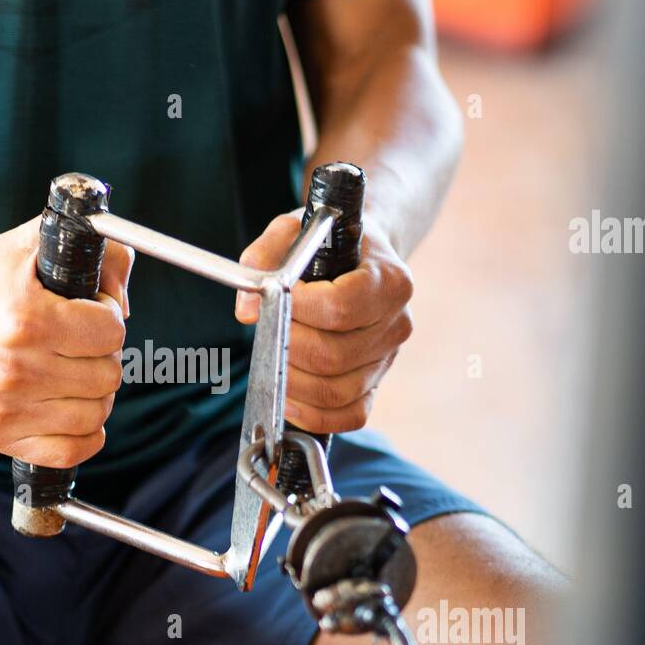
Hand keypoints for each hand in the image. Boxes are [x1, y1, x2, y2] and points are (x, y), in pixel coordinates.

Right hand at [0, 218, 132, 466]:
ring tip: (72, 370)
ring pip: (97, 414)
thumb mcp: (40, 241)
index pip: (111, 332)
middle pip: (109, 376)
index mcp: (28, 319)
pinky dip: (85, 434)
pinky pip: (71, 451)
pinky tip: (72, 408)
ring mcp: (4, 406)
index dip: (107, 316)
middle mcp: (15, 367)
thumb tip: (124, 308)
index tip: (88, 310)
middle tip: (78, 341)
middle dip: (102, 354)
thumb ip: (103, 253)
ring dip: (94, 392)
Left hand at [234, 211, 412, 433]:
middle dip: (285, 348)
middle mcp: (396, 322)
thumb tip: (249, 305)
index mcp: (388, 279)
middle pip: (332, 355)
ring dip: (291, 382)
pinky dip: (314, 414)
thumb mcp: (295, 229)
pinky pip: (350, 415)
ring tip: (271, 360)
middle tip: (265, 333)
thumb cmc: (329, 243)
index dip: (297, 310)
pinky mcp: (377, 383)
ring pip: (335, 391)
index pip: (339, 307)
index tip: (271, 298)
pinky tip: (289, 398)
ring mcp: (388, 358)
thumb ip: (266, 255)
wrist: (362, 256)